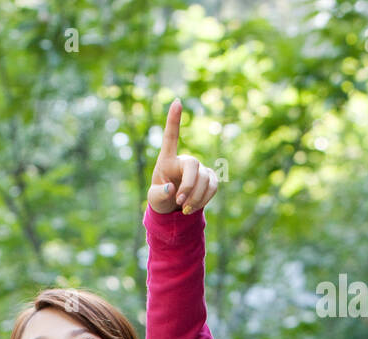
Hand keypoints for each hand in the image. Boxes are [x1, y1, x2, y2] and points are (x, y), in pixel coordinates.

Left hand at [147, 99, 217, 215]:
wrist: (173, 207)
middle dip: (189, 186)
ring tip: (184, 209)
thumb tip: (171, 189)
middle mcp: (185, 160)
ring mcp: (200, 168)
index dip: (174, 120)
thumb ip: (160, 194)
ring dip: (195, 198)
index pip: (171, 137)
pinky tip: (193, 207)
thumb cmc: (160, 198)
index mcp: (167, 160)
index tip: (176, 101)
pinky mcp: (210, 178)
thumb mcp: (154, 199)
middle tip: (180, 203)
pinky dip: (204, 200)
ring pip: (205, 179)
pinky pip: (213, 187)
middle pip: (193, 166)